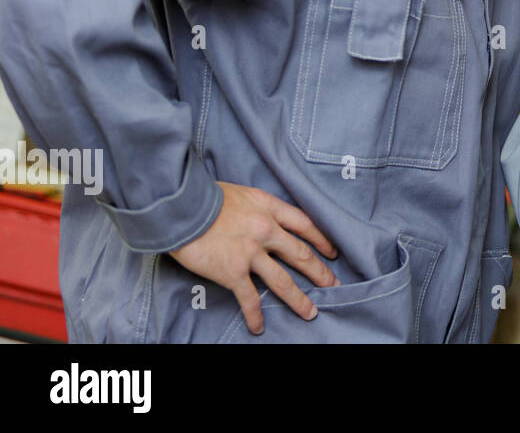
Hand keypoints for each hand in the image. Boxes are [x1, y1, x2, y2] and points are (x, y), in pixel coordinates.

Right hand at [169, 181, 340, 335]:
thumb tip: (263, 218)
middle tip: (333, 284)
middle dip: (320, 272)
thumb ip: (257, 208)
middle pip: (301, 255)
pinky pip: (249, 298)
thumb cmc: (207, 196)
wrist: (183, 206)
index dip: (322, 239)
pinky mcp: (233, 272)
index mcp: (269, 208)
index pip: (305, 224)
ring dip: (298, 300)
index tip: (332, 251)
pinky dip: (255, 315)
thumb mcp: (242, 193)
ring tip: (310, 313)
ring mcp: (251, 253)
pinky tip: (259, 327)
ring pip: (283, 281)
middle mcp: (266, 231)